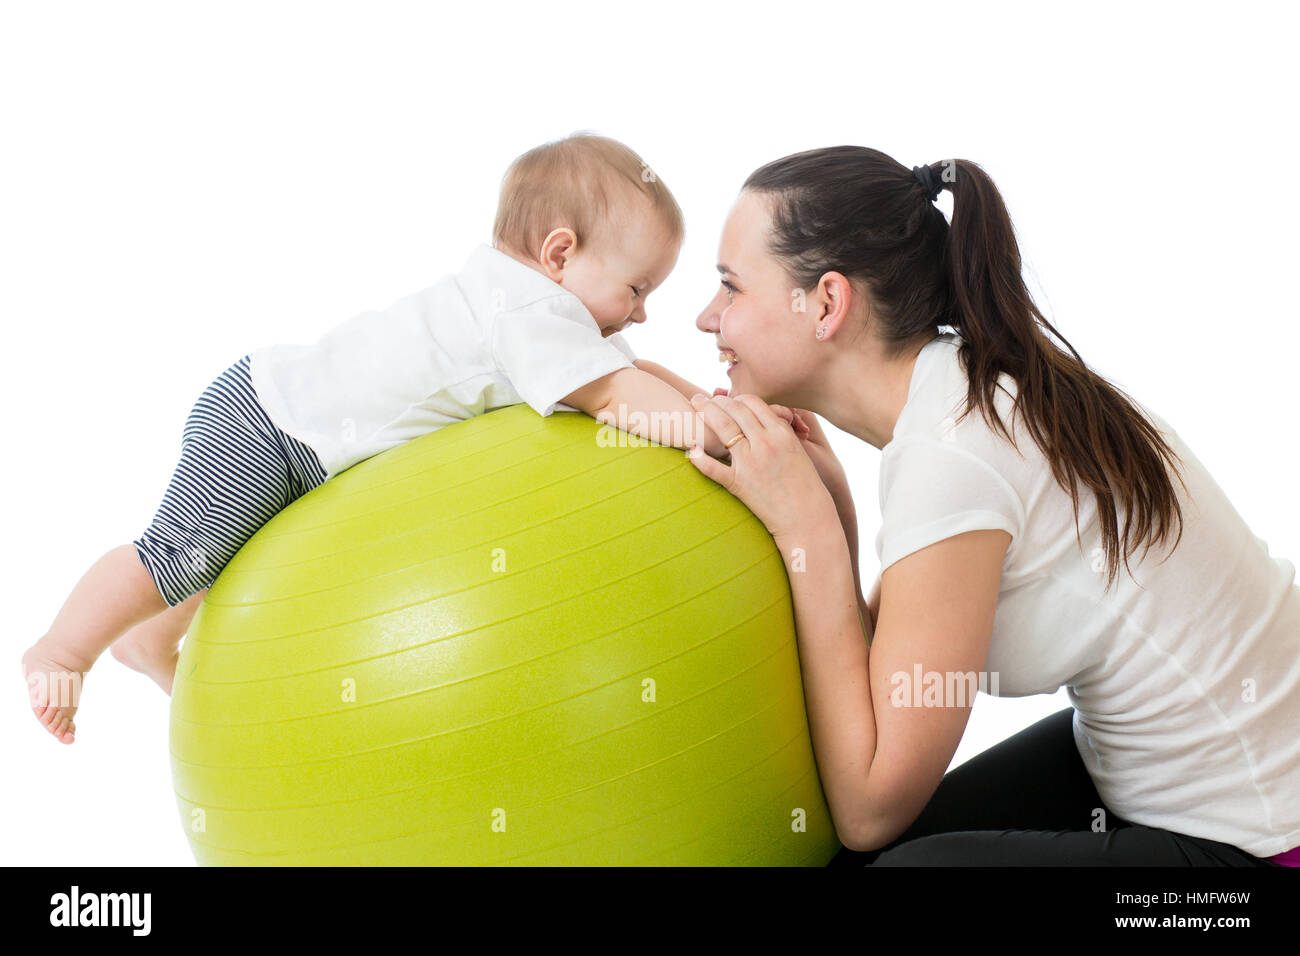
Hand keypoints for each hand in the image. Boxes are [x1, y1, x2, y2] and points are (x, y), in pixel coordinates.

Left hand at [686, 393, 835, 538]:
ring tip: (694, 406)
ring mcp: (751, 462)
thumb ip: (779, 433)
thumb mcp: (797, 451)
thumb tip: (760, 421)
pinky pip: (714, 468)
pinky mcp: (740, 484)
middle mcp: (766, 443)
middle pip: (735, 410)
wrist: (808, 519)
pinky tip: (691, 450)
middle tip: (701, 398)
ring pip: (723, 428)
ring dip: (705, 413)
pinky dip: (699, 458)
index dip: (736, 398)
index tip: (726, 399)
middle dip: (716, 401)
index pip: (753, 403)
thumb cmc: (806, 487)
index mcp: (782, 433)